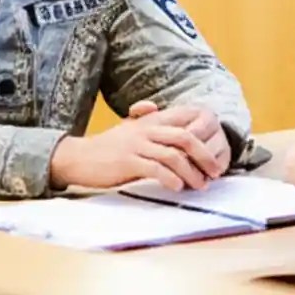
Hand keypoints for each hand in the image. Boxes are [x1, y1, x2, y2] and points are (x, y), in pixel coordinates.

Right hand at [50, 109, 222, 191]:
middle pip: (186, 137)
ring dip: (191, 172)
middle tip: (215, 172)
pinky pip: (156, 169)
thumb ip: (145, 118)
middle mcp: (146, 129)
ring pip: (174, 155)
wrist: (79, 158)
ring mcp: (137, 145)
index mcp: (151, 120)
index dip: (205, 134)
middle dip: (205, 155)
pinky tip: (177, 187)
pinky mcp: (128, 162)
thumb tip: (154, 107)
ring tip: (199, 185)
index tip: (214, 152)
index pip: (186, 119)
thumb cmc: (108, 147)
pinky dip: (171, 179)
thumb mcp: (129, 127)